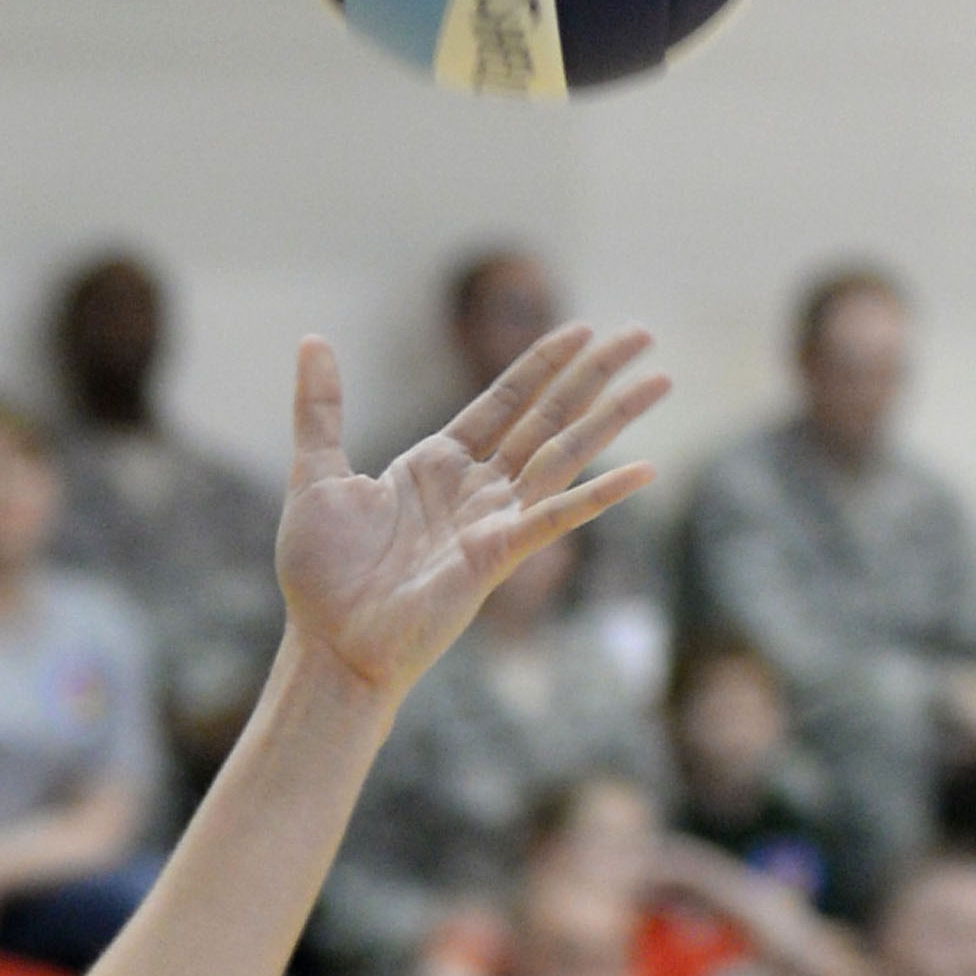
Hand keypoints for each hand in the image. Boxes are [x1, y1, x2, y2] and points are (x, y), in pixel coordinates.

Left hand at [275, 323, 662, 705]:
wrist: (327, 646)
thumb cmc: (321, 577)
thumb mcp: (317, 475)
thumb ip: (321, 409)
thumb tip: (313, 341)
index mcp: (438, 464)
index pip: (505, 400)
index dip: (544, 363)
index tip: (582, 329)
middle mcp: (476, 489)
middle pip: (550, 416)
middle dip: (596, 374)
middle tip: (643, 334)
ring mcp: (493, 521)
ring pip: (566, 453)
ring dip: (614, 415)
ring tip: (662, 379)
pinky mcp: (498, 557)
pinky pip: (558, 517)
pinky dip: (602, 495)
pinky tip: (644, 470)